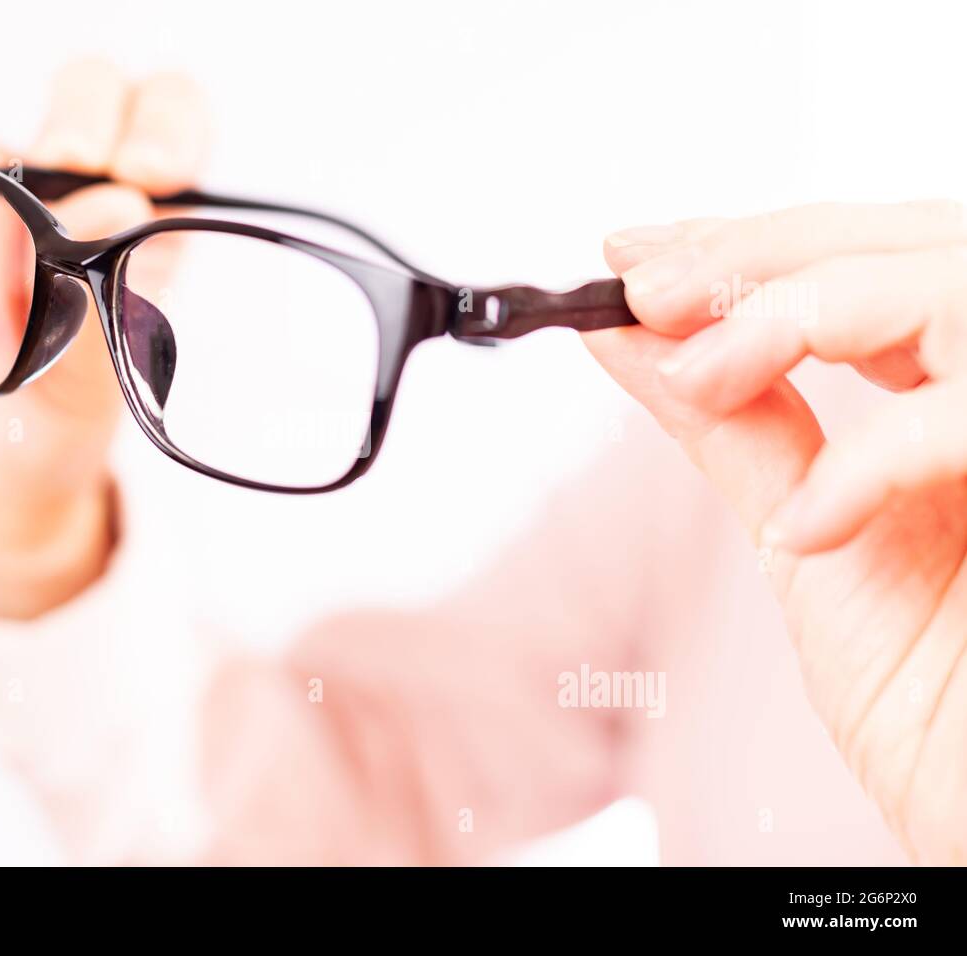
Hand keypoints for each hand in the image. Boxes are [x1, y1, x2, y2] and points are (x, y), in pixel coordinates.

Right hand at [0, 58, 209, 617]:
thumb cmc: (45, 432)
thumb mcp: (88, 389)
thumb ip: (101, 297)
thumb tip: (119, 200)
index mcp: (136, 229)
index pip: (167, 127)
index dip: (164, 125)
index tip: (147, 174)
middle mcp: (62, 197)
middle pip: (83, 96)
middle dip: (81, 119)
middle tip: (72, 161)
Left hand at [585, 200, 966, 863]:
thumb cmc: (935, 710)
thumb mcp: (806, 544)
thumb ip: (731, 429)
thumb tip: (623, 337)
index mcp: (957, 405)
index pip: (863, 263)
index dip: (748, 243)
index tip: (632, 254)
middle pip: (914, 241)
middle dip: (763, 252)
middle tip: (643, 285)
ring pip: (956, 282)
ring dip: (802, 308)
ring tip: (700, 373)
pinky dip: (874, 457)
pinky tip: (804, 525)